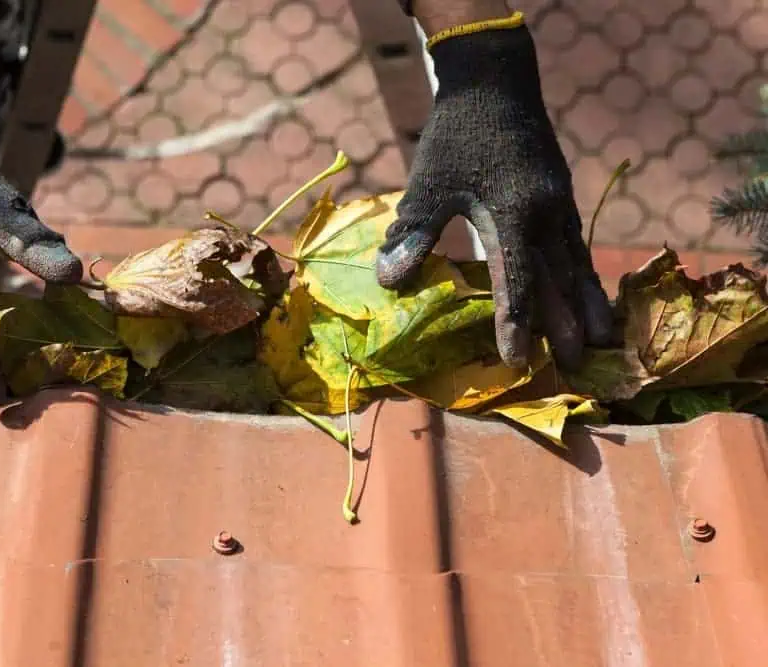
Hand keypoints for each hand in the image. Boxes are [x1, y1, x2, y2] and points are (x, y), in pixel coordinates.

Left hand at [375, 19, 611, 369]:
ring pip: (576, 264)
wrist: (495, 83)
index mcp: (513, 212)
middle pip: (559, 280)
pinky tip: (586, 294)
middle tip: (577, 367)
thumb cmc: (456, 134)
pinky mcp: (560, 198)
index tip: (516, 361)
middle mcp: (545, 214)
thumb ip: (414, 231)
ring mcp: (559, 205)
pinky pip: (576, 247)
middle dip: (567, 325)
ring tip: (602, 340)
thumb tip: (390, 281)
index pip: (517, 280)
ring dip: (586, 304)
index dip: (516, 324)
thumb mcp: (429, 180)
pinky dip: (582, 276)